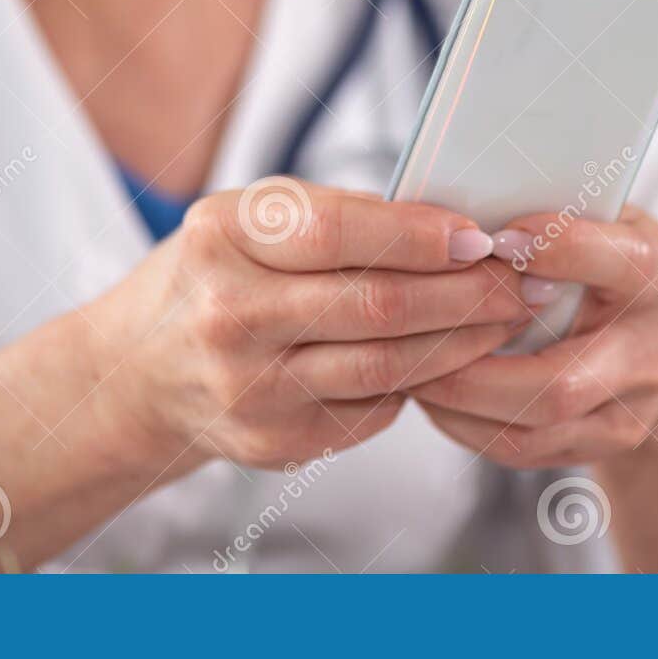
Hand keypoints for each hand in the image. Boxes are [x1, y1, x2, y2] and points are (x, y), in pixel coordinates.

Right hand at [86, 180, 533, 473]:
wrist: (139, 370)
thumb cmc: (213, 275)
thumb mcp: (248, 219)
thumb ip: (336, 217)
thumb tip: (451, 227)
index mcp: (221, 238)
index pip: (336, 234)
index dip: (419, 236)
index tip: (478, 235)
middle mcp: (228, 316)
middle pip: (375, 306)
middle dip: (465, 293)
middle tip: (517, 280)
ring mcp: (248, 388)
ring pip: (386, 367)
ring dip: (461, 342)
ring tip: (504, 317)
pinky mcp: (272, 442)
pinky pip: (373, 409)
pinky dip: (419, 383)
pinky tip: (448, 359)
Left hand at [413, 206, 657, 469]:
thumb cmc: (625, 264)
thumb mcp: (613, 221)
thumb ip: (561, 211)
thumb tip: (476, 204)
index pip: (610, 262)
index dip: (550, 248)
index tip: (489, 237)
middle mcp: (650, 354)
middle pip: (556, 383)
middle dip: (470, 369)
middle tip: (417, 338)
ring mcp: (629, 411)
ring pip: (529, 429)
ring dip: (456, 404)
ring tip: (412, 368)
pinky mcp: (601, 445)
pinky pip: (521, 451)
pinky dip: (466, 426)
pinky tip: (435, 395)